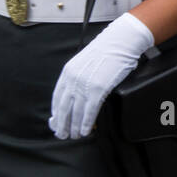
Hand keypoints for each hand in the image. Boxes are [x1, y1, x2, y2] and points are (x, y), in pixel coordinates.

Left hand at [49, 12, 153, 139]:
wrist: (120, 41)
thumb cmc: (107, 50)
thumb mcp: (85, 61)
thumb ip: (79, 76)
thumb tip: (78, 92)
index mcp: (68, 72)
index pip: (57, 97)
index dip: (56, 112)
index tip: (56, 122)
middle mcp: (73, 79)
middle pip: (64, 108)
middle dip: (62, 124)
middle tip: (62, 135)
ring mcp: (85, 85)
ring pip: (75, 112)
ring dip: (74, 127)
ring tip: (74, 135)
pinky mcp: (99, 89)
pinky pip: (89, 111)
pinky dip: (86, 123)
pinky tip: (85, 131)